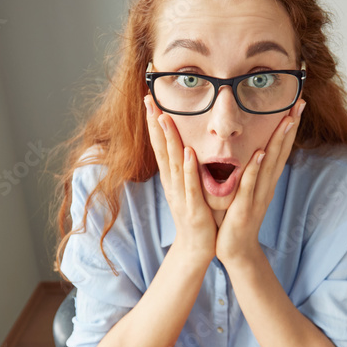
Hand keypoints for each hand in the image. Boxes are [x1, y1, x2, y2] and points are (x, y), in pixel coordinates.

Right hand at [145, 94, 216, 263]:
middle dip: (155, 124)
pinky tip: (189, 153)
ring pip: (173, 163)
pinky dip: (189, 170)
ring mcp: (181, 195)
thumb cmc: (197, 215)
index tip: (150, 99)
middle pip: (161, 148)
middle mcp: (172, 183)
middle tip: (149, 100)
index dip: (154, 122)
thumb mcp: (188, 187)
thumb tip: (186, 144)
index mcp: (172, 177)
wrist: (197, 248)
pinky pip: (191, 186)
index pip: (161, 145)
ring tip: (165, 118)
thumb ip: (185, 167)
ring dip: (168, 140)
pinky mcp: (193, 208)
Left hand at [216, 99, 304, 268]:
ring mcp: (258, 197)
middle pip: (281, 151)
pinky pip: (250, 186)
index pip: (279, 148)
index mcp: (266, 180)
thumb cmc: (236, 219)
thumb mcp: (245, 190)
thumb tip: (251, 149)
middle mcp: (266, 185)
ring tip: (287, 120)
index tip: (296, 104)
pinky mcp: (244, 209)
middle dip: (290, 127)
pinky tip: (259, 154)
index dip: (288, 127)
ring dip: (278, 142)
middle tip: (300, 103)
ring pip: (270, 165)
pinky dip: (255, 170)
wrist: (236, 251)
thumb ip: (249, 171)